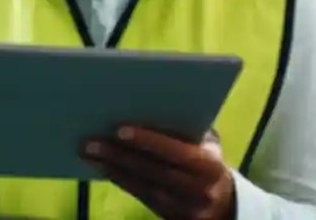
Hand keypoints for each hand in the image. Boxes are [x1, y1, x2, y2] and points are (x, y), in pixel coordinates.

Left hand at [82, 126, 233, 219]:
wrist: (227, 206)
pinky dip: (119, 179)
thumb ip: (188, 129)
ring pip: (142, 186)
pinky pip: (140, 196)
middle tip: (89, 141)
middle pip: (152, 171)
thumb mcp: (208, 145)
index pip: (175, 152)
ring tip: (88, 151)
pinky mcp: (170, 217)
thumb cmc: (209, 161)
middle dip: (118, 155)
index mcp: (208, 165)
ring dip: (112, 168)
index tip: (119, 129)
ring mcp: (183, 207)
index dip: (147, 141)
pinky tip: (102, 166)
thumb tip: (151, 106)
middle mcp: (197, 189)